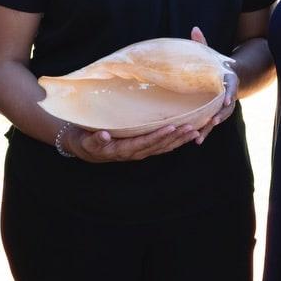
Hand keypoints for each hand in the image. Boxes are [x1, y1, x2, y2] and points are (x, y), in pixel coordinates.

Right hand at [67, 124, 199, 162]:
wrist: (86, 149)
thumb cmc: (86, 141)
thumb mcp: (87, 140)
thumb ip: (96, 139)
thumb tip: (104, 135)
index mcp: (123, 150)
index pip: (144, 143)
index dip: (158, 136)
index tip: (171, 127)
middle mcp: (135, 153)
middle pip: (159, 146)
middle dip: (175, 137)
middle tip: (191, 128)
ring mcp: (140, 152)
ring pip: (163, 148)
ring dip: (179, 140)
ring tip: (195, 132)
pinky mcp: (142, 149)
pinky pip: (161, 147)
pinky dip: (174, 142)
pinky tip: (185, 136)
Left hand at [190, 26, 237, 144]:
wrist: (227, 75)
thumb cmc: (215, 63)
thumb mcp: (210, 53)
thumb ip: (202, 43)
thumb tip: (194, 28)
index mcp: (229, 78)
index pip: (231, 86)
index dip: (229, 93)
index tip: (227, 99)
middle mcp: (229, 94)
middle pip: (227, 106)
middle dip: (221, 114)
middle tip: (213, 121)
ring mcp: (224, 105)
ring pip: (220, 117)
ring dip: (211, 127)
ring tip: (200, 136)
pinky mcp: (216, 112)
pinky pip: (212, 123)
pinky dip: (205, 131)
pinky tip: (196, 140)